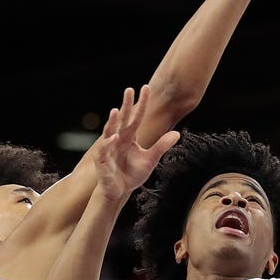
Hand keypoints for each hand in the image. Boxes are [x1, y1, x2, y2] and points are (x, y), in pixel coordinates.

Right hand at [93, 86, 180, 201]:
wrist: (118, 192)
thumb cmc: (131, 174)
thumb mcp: (150, 159)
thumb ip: (161, 146)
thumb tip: (177, 133)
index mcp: (129, 137)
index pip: (136, 117)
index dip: (142, 104)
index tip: (146, 88)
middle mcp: (118, 139)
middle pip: (122, 119)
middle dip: (125, 105)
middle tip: (129, 89)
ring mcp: (109, 148)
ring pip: (110, 131)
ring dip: (113, 121)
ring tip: (116, 110)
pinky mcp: (102, 160)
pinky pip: (105, 150)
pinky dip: (109, 143)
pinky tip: (115, 136)